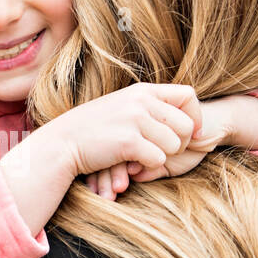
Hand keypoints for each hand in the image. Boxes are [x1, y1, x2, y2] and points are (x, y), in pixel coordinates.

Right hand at [84, 97, 234, 195]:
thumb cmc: (93, 130)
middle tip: (165, 154)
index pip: (188, 95)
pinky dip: (148, 167)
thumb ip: (147, 107)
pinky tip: (131, 165)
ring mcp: (135, 120)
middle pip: (186, 125)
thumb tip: (181, 116)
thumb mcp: (122, 107)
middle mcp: (142, 101)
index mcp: (143, 91)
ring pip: (174, 145)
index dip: (195, 116)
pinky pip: (158, 159)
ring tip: (143, 159)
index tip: (192, 134)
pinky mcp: (128, 142)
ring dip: (162, 158)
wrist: (62, 143)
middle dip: (182, 145)